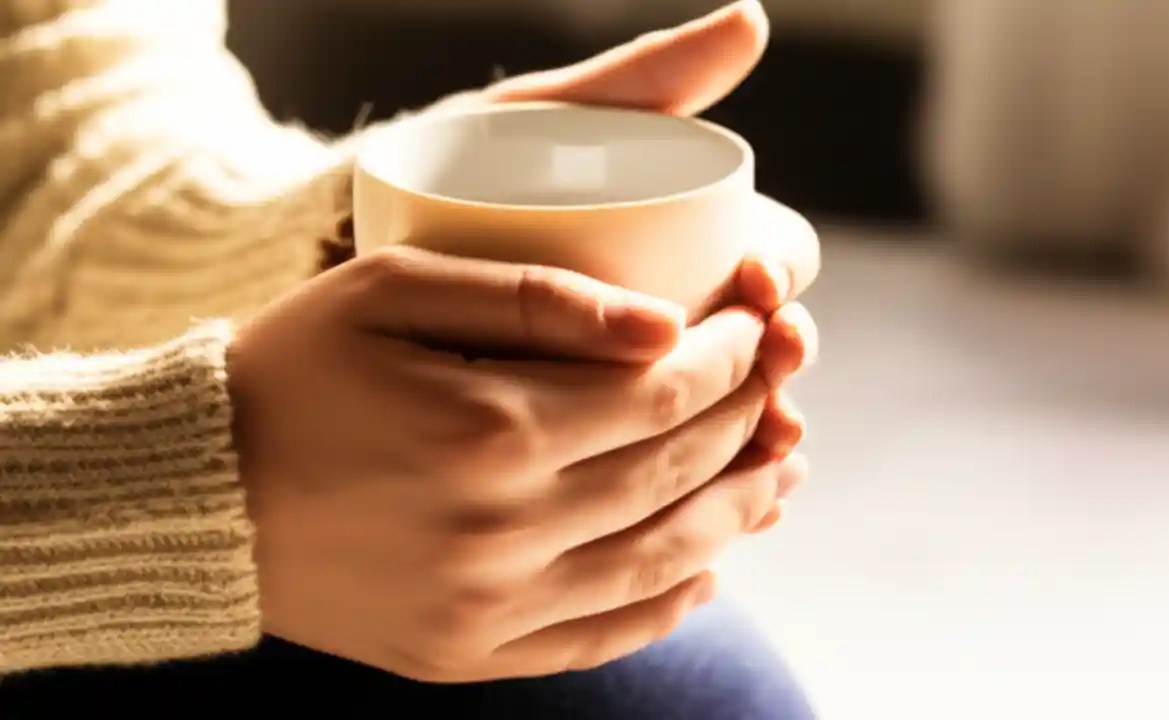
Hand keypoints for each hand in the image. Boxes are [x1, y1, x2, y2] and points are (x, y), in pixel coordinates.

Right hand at [229, 245, 806, 680]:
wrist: (197, 496)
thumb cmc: (294, 370)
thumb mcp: (394, 290)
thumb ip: (534, 297)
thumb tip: (663, 322)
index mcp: (492, 427)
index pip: (667, 390)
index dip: (732, 353)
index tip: (754, 321)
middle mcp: (504, 528)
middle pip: (678, 471)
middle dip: (749, 420)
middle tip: (779, 388)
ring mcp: (491, 605)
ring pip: (665, 561)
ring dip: (739, 513)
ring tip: (779, 474)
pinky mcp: (470, 653)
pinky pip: (605, 636)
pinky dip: (671, 602)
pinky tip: (706, 569)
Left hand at [487, 0, 821, 508]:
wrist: (339, 270)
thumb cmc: (444, 180)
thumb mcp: (532, 126)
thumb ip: (635, 83)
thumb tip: (754, 22)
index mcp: (679, 242)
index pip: (768, 262)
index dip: (780, 279)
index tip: (756, 289)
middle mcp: (672, 317)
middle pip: (759, 354)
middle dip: (777, 369)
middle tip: (768, 375)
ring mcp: (636, 389)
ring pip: (726, 429)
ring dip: (757, 446)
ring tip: (761, 462)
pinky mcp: (595, 450)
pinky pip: (671, 488)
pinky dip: (707, 506)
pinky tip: (719, 524)